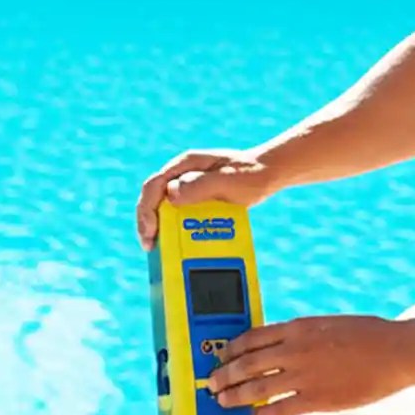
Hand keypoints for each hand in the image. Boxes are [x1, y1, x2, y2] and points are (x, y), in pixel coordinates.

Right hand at [135, 148, 275, 250]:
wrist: (267, 175)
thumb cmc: (250, 174)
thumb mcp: (228, 180)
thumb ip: (201, 185)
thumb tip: (171, 195)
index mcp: (184, 165)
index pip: (153, 186)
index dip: (147, 210)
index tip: (151, 232)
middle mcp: (181, 175)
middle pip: (152, 199)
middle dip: (147, 223)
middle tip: (149, 246)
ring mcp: (186, 187)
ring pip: (162, 208)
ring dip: (158, 228)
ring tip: (158, 249)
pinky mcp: (194, 200)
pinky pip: (176, 215)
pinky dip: (172, 229)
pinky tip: (176, 244)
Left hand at [207, 314, 412, 414]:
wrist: (394, 351)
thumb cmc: (366, 334)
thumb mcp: (325, 323)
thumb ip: (300, 334)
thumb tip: (280, 343)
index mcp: (297, 328)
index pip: (251, 337)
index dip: (231, 349)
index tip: (221, 356)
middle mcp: (295, 350)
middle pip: (246, 363)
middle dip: (224, 375)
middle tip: (212, 383)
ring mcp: (304, 375)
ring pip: (257, 387)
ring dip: (235, 396)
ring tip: (223, 401)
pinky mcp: (317, 399)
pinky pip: (282, 408)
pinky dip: (264, 413)